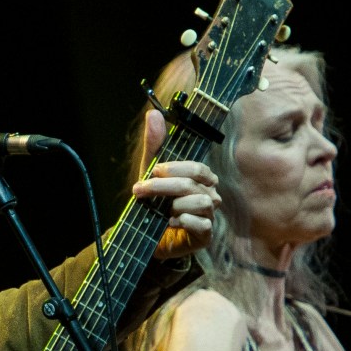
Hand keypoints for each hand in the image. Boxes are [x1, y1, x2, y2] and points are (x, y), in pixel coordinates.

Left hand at [132, 109, 220, 259]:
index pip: (196, 168)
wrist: (145, 237)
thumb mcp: (149, 174)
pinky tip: (170, 223)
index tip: (151, 172)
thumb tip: (154, 113)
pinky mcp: (205, 235)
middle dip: (164, 187)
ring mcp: (209, 215)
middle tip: (141, 190)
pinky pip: (202, 224)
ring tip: (160, 212)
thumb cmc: (153, 204)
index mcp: (201, 179)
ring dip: (174, 206)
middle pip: (193, 184)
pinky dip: (183, 222)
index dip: (174, 169)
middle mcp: (209, 195)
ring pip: (200, 203)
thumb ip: (154, 146)